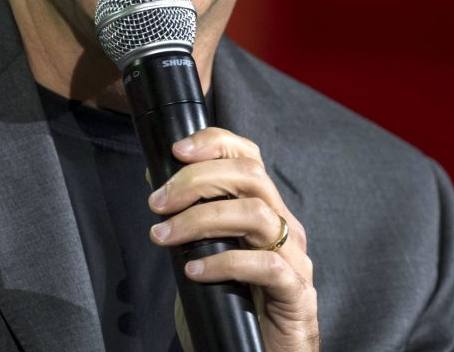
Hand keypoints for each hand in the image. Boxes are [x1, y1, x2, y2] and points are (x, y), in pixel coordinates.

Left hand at [147, 127, 318, 351]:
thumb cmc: (233, 310)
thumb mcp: (205, 256)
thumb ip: (191, 223)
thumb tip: (157, 184)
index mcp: (266, 211)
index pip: (248, 157)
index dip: (215, 143)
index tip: (176, 150)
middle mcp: (284, 226)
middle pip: (250, 175)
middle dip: (196, 180)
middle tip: (157, 202)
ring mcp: (294, 259)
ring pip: (255, 214)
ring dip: (201, 219)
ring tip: (164, 236)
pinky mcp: (295, 294)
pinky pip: (265, 266)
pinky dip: (224, 263)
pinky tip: (194, 271)